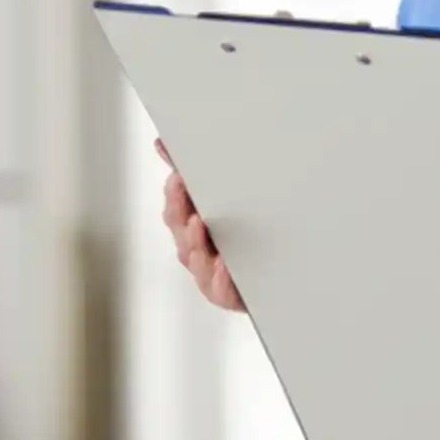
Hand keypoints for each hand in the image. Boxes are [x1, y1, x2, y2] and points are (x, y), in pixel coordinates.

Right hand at [157, 138, 245, 311]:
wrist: (276, 283)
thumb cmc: (242, 245)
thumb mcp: (221, 206)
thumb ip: (192, 179)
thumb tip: (163, 143)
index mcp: (193, 230)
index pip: (177, 208)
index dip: (176, 192)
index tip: (179, 176)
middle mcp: (197, 252)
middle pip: (181, 231)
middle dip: (180, 210)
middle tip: (183, 189)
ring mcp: (210, 275)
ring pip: (195, 259)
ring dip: (194, 241)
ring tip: (199, 224)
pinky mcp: (228, 296)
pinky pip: (220, 289)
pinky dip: (219, 277)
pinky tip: (223, 264)